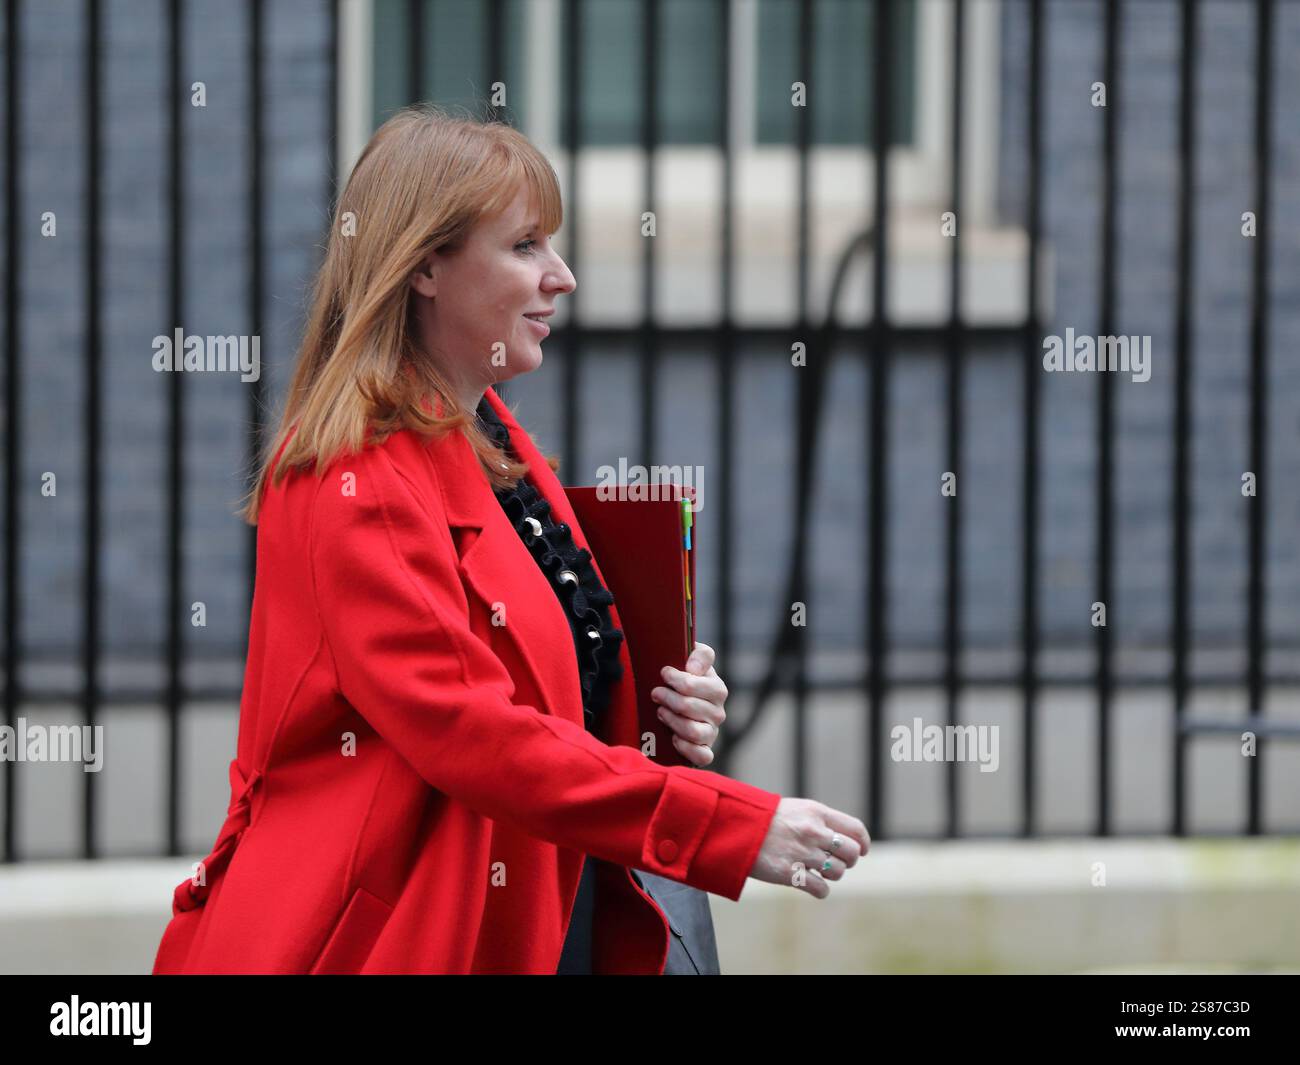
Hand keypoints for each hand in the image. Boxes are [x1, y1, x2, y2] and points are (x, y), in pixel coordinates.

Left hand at [650, 641, 725, 766]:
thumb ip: (700, 655)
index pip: (697, 685)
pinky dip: (685, 748)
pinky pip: (701, 756)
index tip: (664, 673)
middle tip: (655, 693)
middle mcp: (718, 712)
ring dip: (672, 720)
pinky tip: (673, 738)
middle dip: (668, 698)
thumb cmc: (684, 680)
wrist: (678, 704)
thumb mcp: (692, 660)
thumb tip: (693, 668)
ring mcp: (712, 733)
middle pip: (689, 706)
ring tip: (660, 712)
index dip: (677, 679)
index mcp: (716, 688)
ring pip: (693, 731)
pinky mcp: (705, 752)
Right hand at [746, 798, 869, 898]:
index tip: (862, 850)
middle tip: (836, 862)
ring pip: (838, 872)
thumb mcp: (796, 809)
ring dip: (832, 874)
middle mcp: (813, 832)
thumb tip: (846, 839)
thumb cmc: (766, 818)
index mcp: (816, 812)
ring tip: (818, 870)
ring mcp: (802, 853)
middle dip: (848, 861)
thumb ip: (820, 821)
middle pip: (852, 853)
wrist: (735, 826)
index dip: (863, 843)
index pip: (856, 829)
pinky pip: (821, 889)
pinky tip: (813, 886)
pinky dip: (821, 890)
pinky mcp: (789, 874)